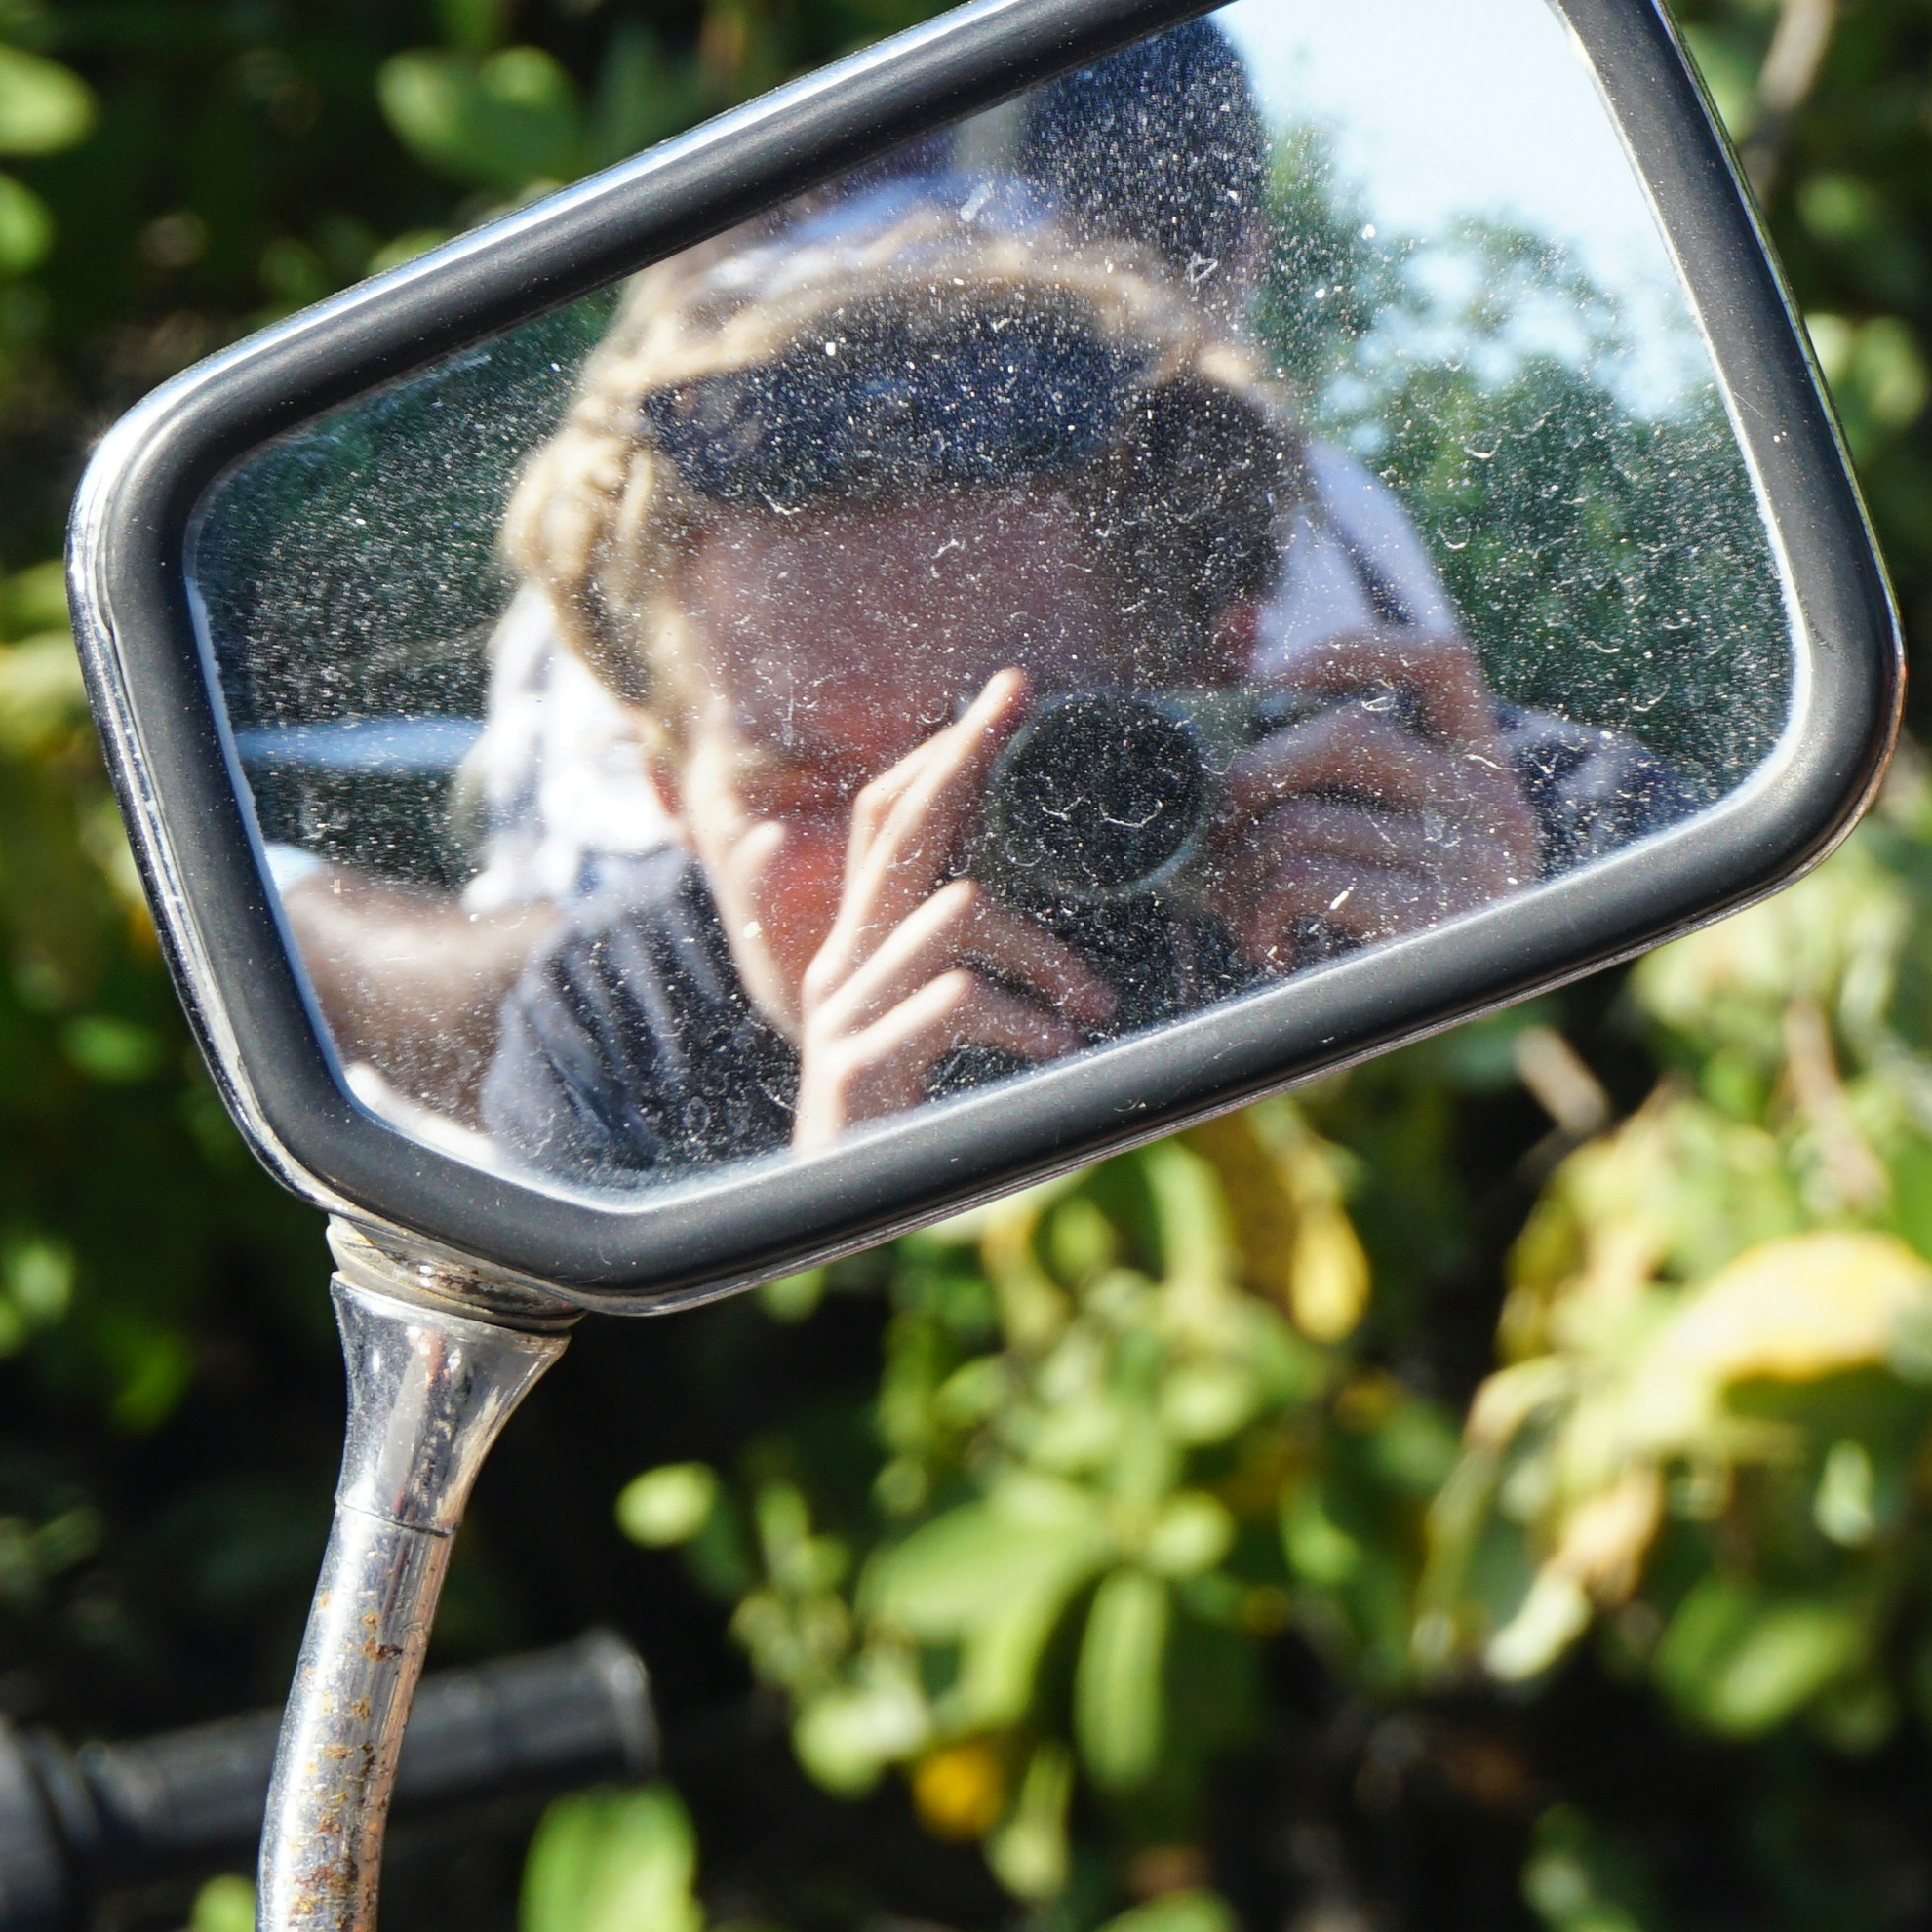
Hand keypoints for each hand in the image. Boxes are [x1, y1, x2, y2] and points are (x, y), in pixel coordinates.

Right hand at [724, 668, 1125, 1150]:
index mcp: (862, 950)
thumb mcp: (945, 1035)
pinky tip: (1059, 1049)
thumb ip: (975, 970)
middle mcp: (841, 967)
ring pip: (961, 917)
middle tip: (1022, 704)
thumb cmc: (914, 1132)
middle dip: (966, 754)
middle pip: (903, 828)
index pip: (888, 821)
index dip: (942, 752)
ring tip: (1096, 1007)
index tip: (1007, 695)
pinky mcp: (859, 1070)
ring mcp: (844, 1016)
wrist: (835, 1237)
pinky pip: (956, 1000)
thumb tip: (1064, 914)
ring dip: (1050, 956)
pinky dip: (1024, 1017)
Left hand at [1212, 630, 1541, 972]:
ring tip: (1246, 909)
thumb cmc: (1351, 922)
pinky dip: (1259, 912)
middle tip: (1215, 823)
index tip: (1271, 684)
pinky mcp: (1434, 934)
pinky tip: (1268, 946)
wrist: (1383, 1044)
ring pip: (1308, 818)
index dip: (1352, 652)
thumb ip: (1300, 726)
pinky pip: (1307, 879)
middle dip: (1251, 775)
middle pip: (1349, 737)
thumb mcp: (1341, 818)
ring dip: (1243, 867)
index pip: (1441, 660)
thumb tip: (1236, 619)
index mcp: (1483, 772)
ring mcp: (1477, 876)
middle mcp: (1498, 815)